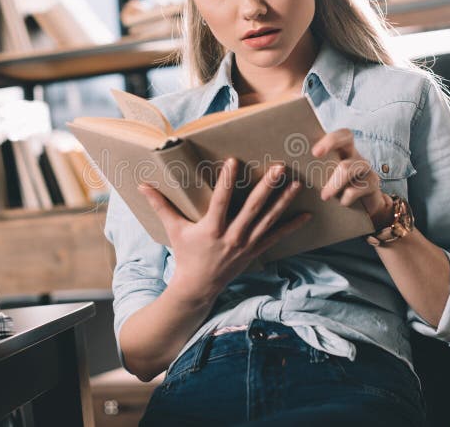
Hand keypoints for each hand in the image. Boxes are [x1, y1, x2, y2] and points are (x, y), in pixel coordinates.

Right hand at [138, 158, 310, 302]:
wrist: (198, 288)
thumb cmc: (185, 255)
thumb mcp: (173, 230)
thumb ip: (161, 206)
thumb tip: (142, 185)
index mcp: (211, 229)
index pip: (219, 201)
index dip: (226, 181)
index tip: (233, 161)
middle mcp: (232, 237)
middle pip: (252, 209)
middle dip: (266, 188)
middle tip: (278, 168)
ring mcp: (246, 245)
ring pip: (268, 220)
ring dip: (283, 202)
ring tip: (296, 184)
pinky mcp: (255, 251)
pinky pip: (276, 237)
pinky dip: (292, 227)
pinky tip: (307, 215)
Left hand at [312, 129, 393, 228]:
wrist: (365, 208)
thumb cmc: (337, 191)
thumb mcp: (324, 180)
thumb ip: (309, 172)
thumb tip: (278, 168)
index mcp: (342, 150)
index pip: (339, 134)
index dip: (328, 139)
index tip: (314, 151)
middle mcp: (354, 154)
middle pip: (347, 136)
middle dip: (329, 142)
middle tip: (315, 154)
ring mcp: (365, 168)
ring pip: (348, 166)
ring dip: (334, 182)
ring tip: (324, 196)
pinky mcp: (373, 183)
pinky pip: (357, 188)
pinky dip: (346, 197)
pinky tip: (342, 203)